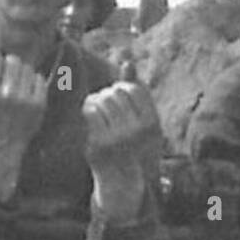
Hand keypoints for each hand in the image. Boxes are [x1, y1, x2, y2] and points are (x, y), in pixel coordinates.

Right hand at [0, 43, 48, 150]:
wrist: (2, 143)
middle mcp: (7, 95)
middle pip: (14, 60)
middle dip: (11, 66)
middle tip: (8, 79)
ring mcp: (24, 101)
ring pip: (28, 68)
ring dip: (22, 73)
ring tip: (17, 87)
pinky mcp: (39, 105)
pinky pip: (39, 78)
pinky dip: (34, 82)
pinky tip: (27, 93)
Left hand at [84, 82, 162, 221]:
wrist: (122, 180)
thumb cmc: (134, 144)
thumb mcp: (143, 119)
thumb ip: (137, 89)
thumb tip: (126, 60)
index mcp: (152, 125)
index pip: (133, 89)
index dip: (124, 89)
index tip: (122, 100)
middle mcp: (136, 133)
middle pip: (116, 92)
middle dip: (109, 95)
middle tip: (108, 106)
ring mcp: (116, 140)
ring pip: (102, 100)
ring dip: (97, 100)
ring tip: (99, 110)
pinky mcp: (98, 144)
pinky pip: (89, 112)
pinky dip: (88, 110)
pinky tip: (90, 116)